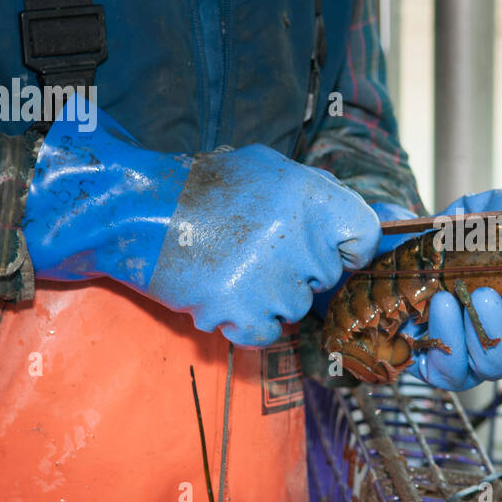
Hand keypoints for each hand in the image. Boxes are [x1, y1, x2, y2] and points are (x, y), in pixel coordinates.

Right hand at [24, 95, 379, 345]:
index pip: (364, 236)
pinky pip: (266, 333)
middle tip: (254, 250)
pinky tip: (220, 293)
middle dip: (296, 271)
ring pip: (294, 307)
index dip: (348, 248)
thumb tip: (359, 224)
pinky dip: (244, 323)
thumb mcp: (268, 168)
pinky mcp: (242, 311)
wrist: (137, 210)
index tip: (330, 251)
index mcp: (313, 198)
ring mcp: (273, 279)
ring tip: (230, 266)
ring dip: (267, 297)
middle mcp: (300, 239)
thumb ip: (317, 193)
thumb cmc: (205, 188)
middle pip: (324, 277)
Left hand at [398, 190, 501, 390]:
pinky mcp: (442, 365)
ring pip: (492, 367)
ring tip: (450, 298)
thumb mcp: (486, 211)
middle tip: (485, 297)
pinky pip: (450, 373)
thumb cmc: (456, 234)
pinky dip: (445, 345)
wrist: (404, 246)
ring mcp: (480, 355)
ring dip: (475, 334)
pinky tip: (438, 311)